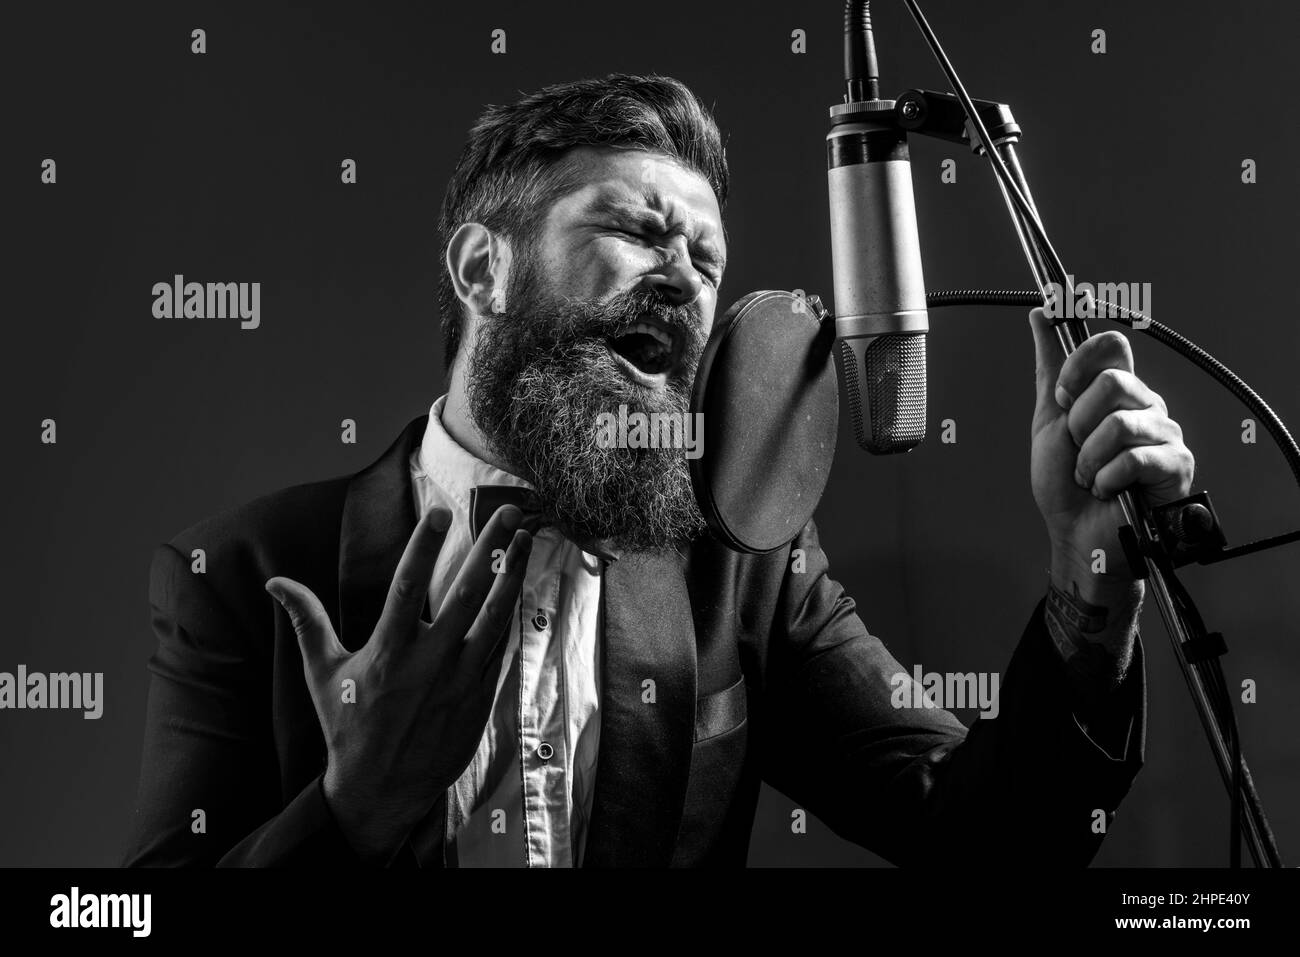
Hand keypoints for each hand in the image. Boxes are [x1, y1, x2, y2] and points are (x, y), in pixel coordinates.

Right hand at [264, 504, 531, 862]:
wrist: (381, 791)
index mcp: (388, 653)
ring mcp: (460, 681)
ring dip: (513, 575)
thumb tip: (275, 583)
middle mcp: (429, 663)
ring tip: (526, 538)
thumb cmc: (347, 727)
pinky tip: (524, 584)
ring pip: (495, 618)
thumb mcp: (322, 673)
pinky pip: (501, 649)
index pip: (407, 589)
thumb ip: (307, 621)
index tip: (440, 512)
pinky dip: (514, 615)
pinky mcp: (479, 697)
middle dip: (490, 549)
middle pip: (467, 595)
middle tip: (509, 511)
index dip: (424, 548)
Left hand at [1029, 307, 1194, 587]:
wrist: (1075, 533)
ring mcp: (1165, 433)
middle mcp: (1147, 405)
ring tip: (1090, 475)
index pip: (1111, 345)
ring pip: (1120, 423)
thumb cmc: (1063, 482)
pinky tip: (1107, 489)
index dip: (1079, 366)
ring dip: (1089, 458)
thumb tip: (1040, 313)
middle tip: (1078, 448)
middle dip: (1079, 422)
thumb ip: (1049, 367)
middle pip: (1114, 382)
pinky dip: (1106, 478)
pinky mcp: (1176, 464)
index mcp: (1120, 390)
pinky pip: (1134, 457)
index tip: (1062, 397)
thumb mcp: (1048, 418)